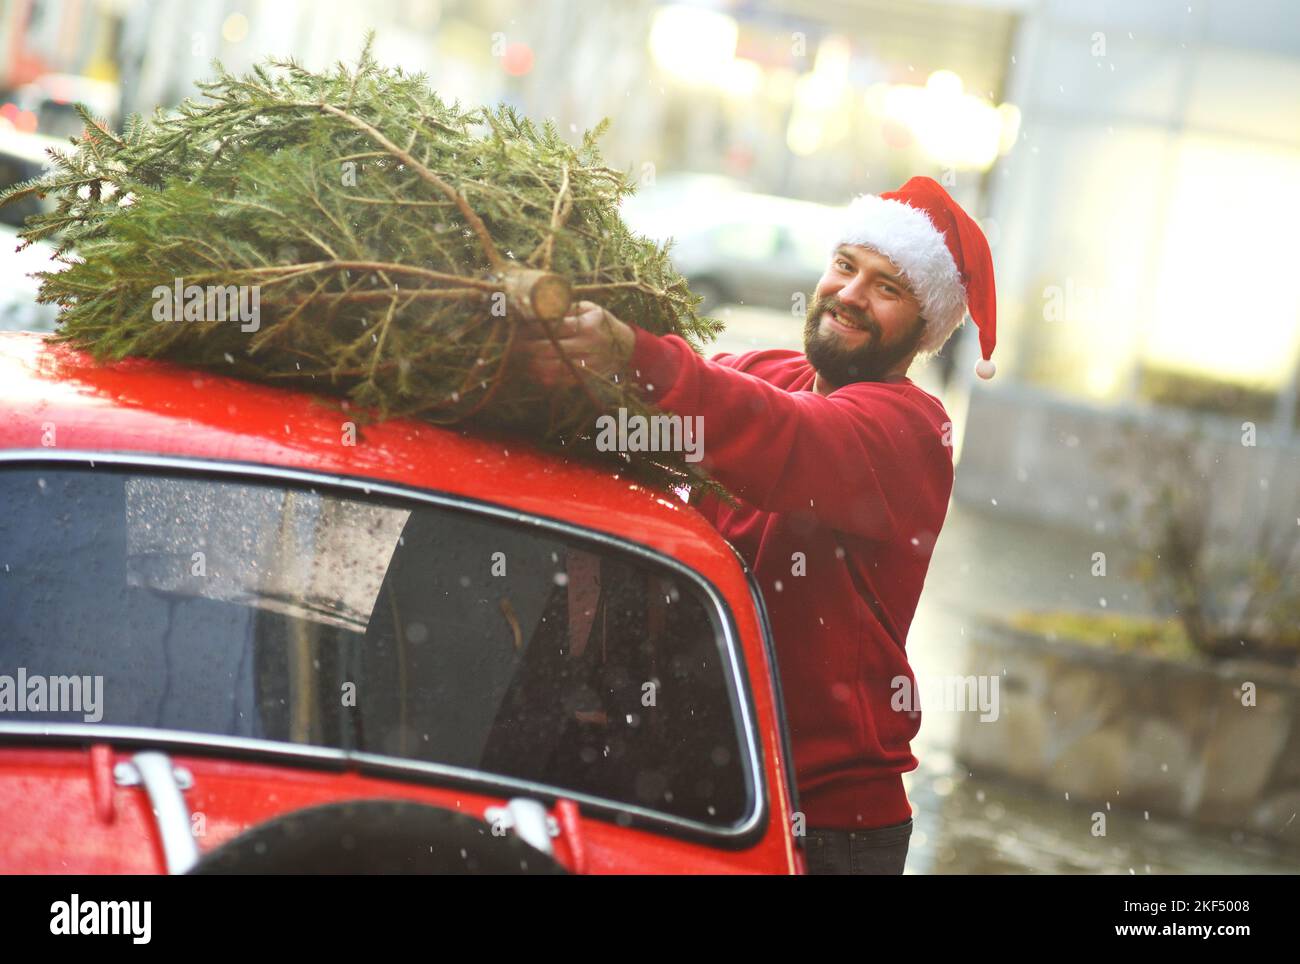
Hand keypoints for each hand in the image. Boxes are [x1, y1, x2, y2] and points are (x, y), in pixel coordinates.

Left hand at [514, 300, 635, 387]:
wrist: (627, 348)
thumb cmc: (603, 324)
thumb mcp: (591, 309)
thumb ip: (568, 308)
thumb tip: (540, 305)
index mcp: (586, 324)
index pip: (553, 326)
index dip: (532, 327)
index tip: (519, 326)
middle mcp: (587, 345)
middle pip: (549, 347)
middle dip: (528, 346)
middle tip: (514, 343)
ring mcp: (587, 364)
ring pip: (552, 366)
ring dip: (532, 363)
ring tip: (521, 357)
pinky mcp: (586, 378)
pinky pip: (560, 380)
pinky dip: (544, 377)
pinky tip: (534, 370)